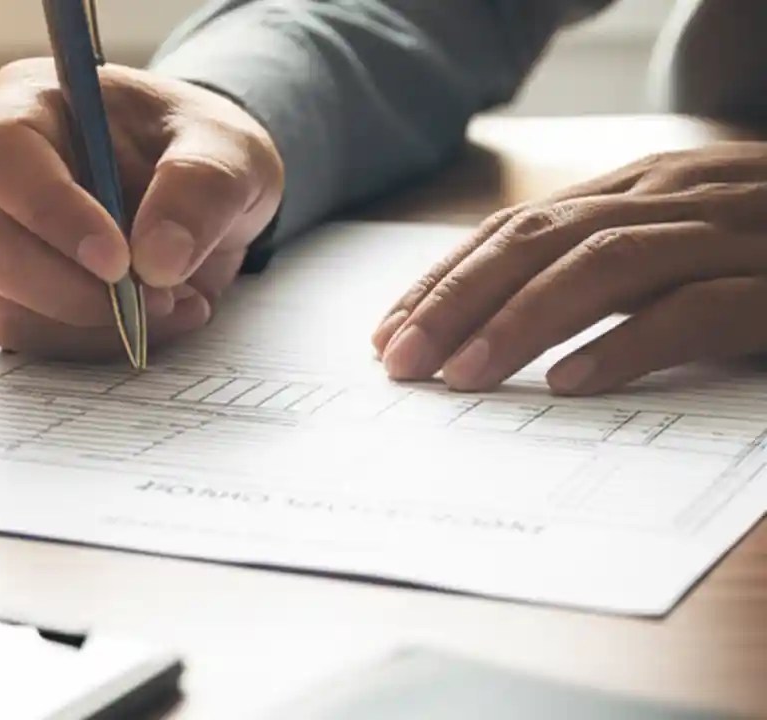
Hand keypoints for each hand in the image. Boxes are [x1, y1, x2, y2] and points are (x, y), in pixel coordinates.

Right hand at [0, 59, 283, 359]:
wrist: (198, 193)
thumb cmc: (198, 149)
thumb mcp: (229, 148)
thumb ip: (201, 186)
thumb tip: (157, 260)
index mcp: (26, 104)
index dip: (50, 212)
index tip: (118, 260)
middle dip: (76, 290)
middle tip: (159, 297)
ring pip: (9, 307)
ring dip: (98, 324)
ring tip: (177, 301)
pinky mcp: (10, 296)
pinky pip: (37, 339)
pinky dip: (101, 342)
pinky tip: (157, 318)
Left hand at [372, 142, 766, 394]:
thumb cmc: (763, 250)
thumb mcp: (670, 241)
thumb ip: (595, 263)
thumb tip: (486, 320)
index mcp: (635, 188)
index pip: (514, 227)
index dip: (444, 278)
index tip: (388, 332)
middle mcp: (670, 198)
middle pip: (540, 240)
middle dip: (457, 301)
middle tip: (399, 361)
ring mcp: (727, 235)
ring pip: (603, 267)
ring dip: (520, 322)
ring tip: (462, 375)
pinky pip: (694, 309)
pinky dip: (626, 344)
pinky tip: (571, 382)